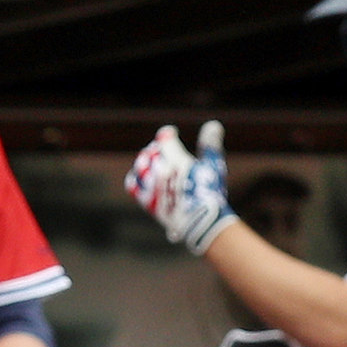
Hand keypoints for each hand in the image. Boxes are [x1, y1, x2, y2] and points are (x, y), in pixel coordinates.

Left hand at [125, 120, 234, 254]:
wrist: (200, 222)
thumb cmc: (210, 192)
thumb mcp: (212, 166)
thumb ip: (210, 145)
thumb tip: (213, 125)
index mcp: (176, 160)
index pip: (165, 139)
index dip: (166, 134)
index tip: (170, 133)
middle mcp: (160, 171)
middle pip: (151, 153)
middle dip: (157, 149)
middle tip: (162, 148)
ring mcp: (151, 187)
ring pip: (141, 167)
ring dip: (145, 162)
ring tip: (152, 161)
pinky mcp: (146, 201)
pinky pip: (133, 186)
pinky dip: (136, 179)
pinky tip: (139, 177)